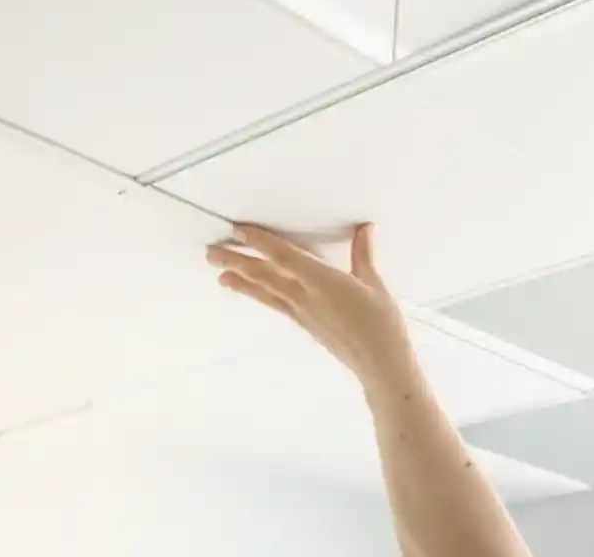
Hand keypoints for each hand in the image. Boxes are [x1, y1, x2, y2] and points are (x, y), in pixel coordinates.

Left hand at [206, 223, 417, 389]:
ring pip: (264, 291)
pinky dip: (257, 295)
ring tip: (219, 273)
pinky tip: (249, 291)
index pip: (284, 256)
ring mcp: (302, 312)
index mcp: (323, 281)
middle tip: (212, 252)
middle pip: (263, 275)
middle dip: (236, 261)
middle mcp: (305, 297)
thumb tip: (364, 229)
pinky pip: (274, 305)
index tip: (238, 230)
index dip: (259, 242)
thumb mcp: (376, 284)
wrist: (378, 364)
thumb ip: (363, 254)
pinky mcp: (303, 324)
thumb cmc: (382, 325)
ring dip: (240, 280)